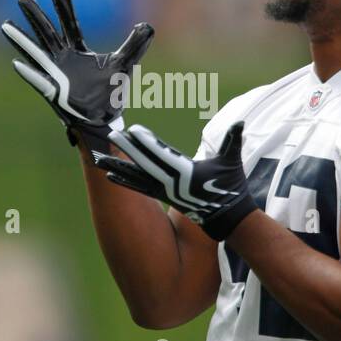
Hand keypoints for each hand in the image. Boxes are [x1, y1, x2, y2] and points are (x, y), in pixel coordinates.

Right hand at [1, 0, 153, 145]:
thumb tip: (148, 26)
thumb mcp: (124, 65)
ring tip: (5, 24)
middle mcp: (62, 59)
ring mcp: (54, 75)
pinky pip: (39, 80)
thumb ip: (135, 46)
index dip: (64, 8)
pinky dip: (29, 72)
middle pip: (46, 33)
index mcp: (77, 51)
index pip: (69, 25)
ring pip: (36, 52)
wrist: (103, 120)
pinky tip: (17, 63)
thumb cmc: (110, 92)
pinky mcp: (53, 93)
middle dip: (36, 16)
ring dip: (21, 39)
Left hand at [93, 120, 256, 240]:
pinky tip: (111, 174)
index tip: (133, 130)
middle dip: (128, 149)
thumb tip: (240, 123)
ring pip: (138, 177)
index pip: (162, 155)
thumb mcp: (232, 162)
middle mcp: (172, 184)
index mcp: (187, 173)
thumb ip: (233, 141)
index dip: (147, 142)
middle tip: (111, 135)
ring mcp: (166, 192)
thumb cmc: (232, 187)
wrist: (229, 218)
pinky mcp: (163, 197)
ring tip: (100, 158)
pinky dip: (125, 180)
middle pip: (145, 164)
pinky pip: (139, 188)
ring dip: (119, 166)